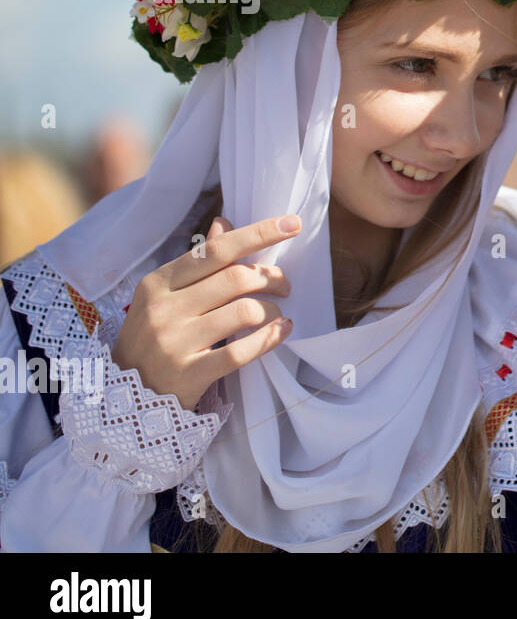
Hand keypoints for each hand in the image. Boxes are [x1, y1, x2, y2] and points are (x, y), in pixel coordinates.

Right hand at [111, 214, 299, 410]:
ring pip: (244, 312)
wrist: (122, 395)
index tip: (292, 224)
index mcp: (158, 283)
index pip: (216, 250)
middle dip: (272, 277)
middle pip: (236, 278)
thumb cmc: (152, 337)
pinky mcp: (189, 374)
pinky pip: (241, 352)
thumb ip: (199, 262)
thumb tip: (224, 223)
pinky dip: (270, 338)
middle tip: (285, 285)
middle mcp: (164, 309)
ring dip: (272, 310)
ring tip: (277, 314)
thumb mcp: (164, 296)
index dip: (258, 234)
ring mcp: (175, 343)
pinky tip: (281, 331)